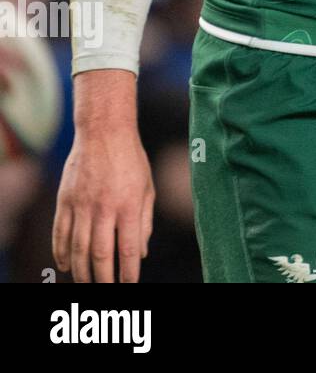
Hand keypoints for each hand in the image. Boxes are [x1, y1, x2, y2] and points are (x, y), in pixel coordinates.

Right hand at [52, 124, 154, 282]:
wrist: (104, 132)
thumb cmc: (132, 160)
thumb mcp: (147, 188)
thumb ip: (144, 222)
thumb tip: (140, 254)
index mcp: (128, 205)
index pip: (127, 248)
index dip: (128, 271)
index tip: (129, 285)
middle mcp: (104, 207)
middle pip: (100, 253)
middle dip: (103, 278)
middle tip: (107, 291)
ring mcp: (81, 204)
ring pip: (77, 247)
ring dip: (81, 270)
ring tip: (86, 283)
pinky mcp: (65, 200)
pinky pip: (60, 233)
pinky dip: (61, 252)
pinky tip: (65, 265)